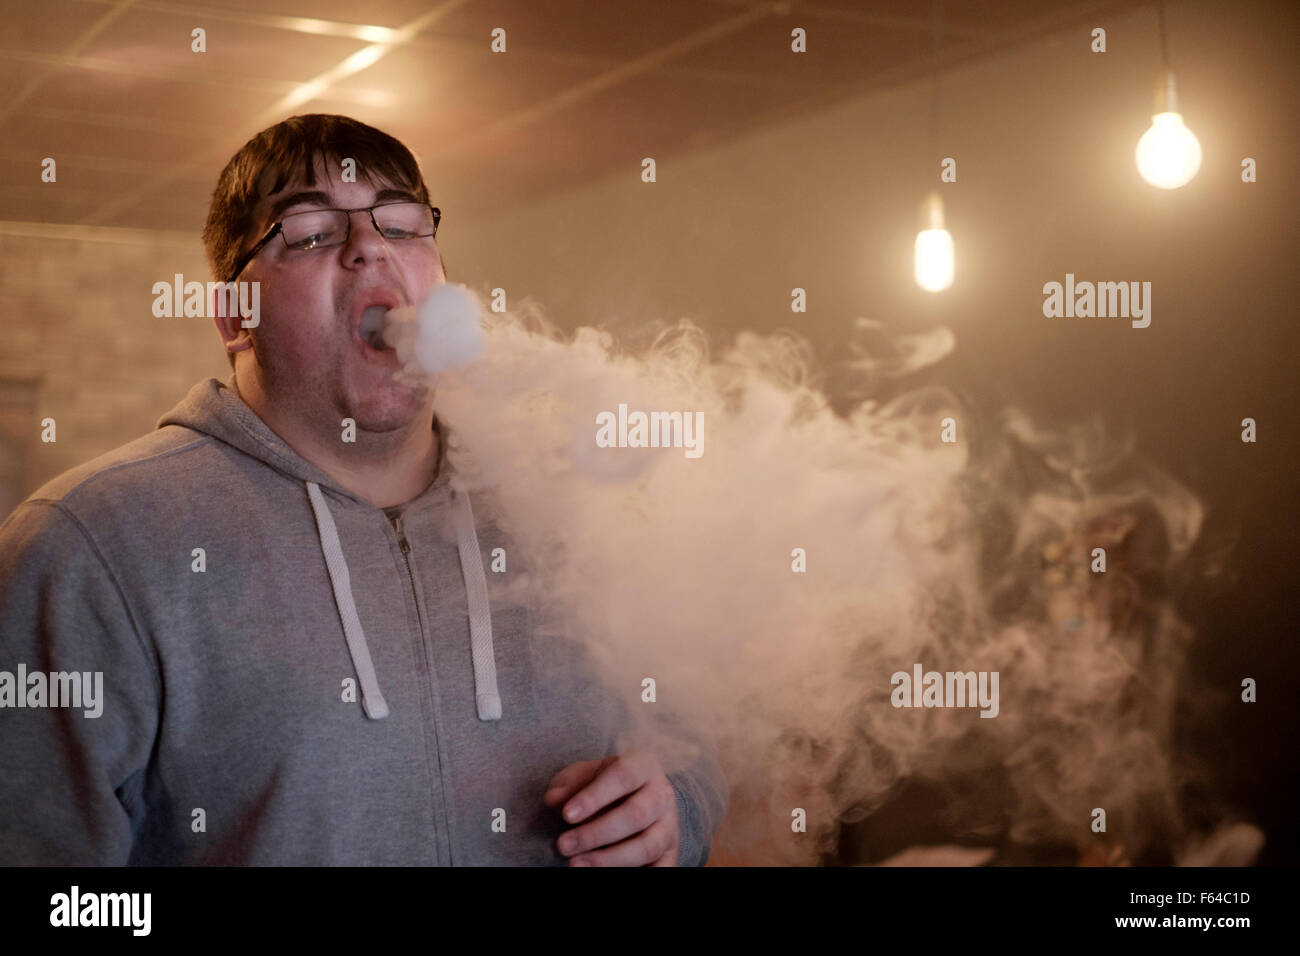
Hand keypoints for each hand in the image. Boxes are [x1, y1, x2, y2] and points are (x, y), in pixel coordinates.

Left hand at [543, 751, 678, 865]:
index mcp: (644, 766)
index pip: (623, 777)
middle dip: (595, 833)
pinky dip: (640, 874)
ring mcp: (669, 826)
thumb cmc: (606, 784)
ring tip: (574, 864)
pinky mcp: (670, 852)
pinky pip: (662, 869)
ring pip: (646, 846)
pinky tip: (606, 874)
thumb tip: (553, 799)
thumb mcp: (587, 774)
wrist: (640, 796)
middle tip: (562, 845)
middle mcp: (662, 795)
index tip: (566, 814)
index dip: (594, 797)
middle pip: (635, 815)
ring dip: (608, 859)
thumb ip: (569, 783)